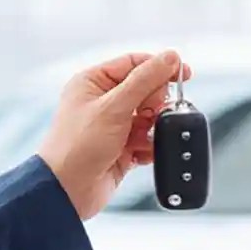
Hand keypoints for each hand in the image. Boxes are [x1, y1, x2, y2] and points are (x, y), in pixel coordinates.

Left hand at [38, 50, 189, 219]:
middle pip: (146, 90)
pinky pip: (147, 140)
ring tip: (142, 137)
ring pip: (149, 116)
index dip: (160, 67)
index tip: (183, 74)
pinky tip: (141, 152)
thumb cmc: (77, 146)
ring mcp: (113, 125)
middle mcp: (102, 101)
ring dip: (153, 127)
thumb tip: (171, 58)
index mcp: (93, 82)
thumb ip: (146, 80)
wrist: (67, 192)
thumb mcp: (114, 107)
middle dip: (155, 103)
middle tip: (151, 114)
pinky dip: (150, 146)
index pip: (134, 63)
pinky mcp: (121, 148)